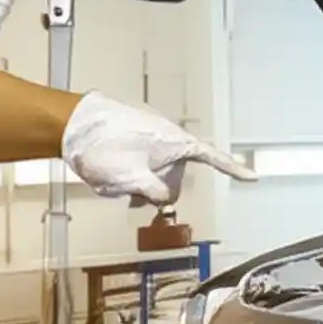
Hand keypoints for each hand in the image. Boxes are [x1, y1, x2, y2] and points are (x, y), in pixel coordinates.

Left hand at [61, 92, 256, 205]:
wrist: (70, 123)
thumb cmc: (102, 147)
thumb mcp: (132, 180)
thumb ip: (156, 194)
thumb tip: (165, 200)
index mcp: (176, 143)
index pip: (213, 158)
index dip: (233, 169)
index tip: (252, 176)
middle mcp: (168, 137)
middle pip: (177, 175)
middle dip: (160, 190)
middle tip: (133, 195)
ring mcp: (151, 136)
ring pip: (158, 171)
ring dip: (142, 183)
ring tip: (116, 183)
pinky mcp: (136, 137)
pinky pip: (144, 162)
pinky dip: (133, 173)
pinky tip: (113, 173)